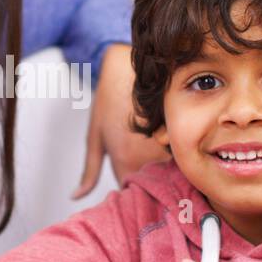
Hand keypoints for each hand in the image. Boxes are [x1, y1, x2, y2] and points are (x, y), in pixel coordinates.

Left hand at [73, 43, 169, 198]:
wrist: (127, 66)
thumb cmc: (108, 100)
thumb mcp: (94, 137)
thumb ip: (89, 171)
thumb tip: (76, 196)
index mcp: (125, 163)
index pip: (135, 194)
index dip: (137, 195)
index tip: (137, 191)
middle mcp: (147, 157)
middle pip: (158, 186)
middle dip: (156, 186)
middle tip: (154, 178)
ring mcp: (166, 143)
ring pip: (175, 171)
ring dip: (172, 171)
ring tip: (167, 161)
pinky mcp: (180, 128)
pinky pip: (185, 151)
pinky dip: (182, 153)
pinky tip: (176, 145)